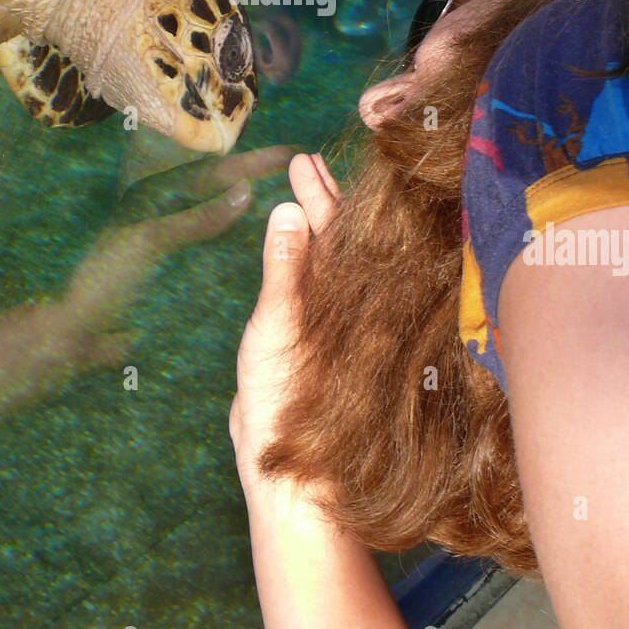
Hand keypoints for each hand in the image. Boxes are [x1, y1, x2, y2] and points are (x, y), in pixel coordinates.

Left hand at [58, 144, 296, 369]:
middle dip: (261, 182)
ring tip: (295, 211)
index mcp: (157, 194)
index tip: (294, 152)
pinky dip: (241, 247)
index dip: (256, 161)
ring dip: (255, 214)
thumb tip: (249, 190)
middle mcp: (166, 212)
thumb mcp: (152, 242)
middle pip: (223, 191)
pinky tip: (265, 256)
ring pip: (222, 221)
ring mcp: (172, 243)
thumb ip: (200, 218)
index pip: (216, 171)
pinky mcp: (174, 272)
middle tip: (304, 178)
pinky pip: (216, 252)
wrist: (76, 333)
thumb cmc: (109, 280)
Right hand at [230, 152, 341, 494]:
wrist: (287, 468)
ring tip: (301, 186)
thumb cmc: (289, 401)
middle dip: (322, 199)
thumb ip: (284, 268)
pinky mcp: (317, 338)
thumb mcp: (278, 327)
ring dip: (314, 221)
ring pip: (330, 259)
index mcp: (350, 296)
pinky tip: (294, 241)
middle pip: (342, 239)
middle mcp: (350, 304)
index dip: (322, 193)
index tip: (304, 160)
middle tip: (305, 161)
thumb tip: (289, 209)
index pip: (340, 230)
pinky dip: (304, 254)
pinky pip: (316, 282)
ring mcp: (334, 321)